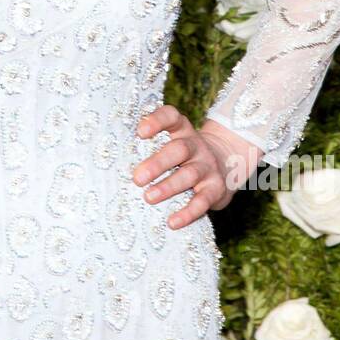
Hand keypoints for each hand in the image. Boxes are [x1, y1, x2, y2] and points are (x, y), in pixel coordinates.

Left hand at [132, 105, 261, 228]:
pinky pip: (202, 201)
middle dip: (157, 163)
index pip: (171, 117)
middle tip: (137, 178)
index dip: (157, 121)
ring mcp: (208, 167)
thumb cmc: (184, 155)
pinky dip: (187, 213)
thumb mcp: (172, 142)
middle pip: (179, 149)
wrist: (227, 163)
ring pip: (189, 175)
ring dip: (168, 187)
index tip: (140, 132)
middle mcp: (196, 146)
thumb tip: (112, 163)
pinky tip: (172, 222)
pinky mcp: (216, 189)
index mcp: (182, 130)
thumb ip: (149, 146)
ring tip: (149, 198)